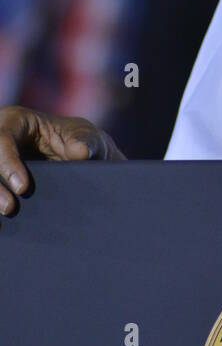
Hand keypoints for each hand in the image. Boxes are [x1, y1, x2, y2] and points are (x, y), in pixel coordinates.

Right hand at [0, 106, 124, 216]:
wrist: (86, 162)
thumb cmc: (81, 141)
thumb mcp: (88, 137)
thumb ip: (86, 142)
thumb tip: (81, 152)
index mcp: (17, 121)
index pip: (2, 138)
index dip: (8, 163)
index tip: (23, 188)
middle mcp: (0, 140)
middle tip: (10, 208)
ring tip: (8, 215)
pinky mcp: (0, 182)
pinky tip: (4, 224)